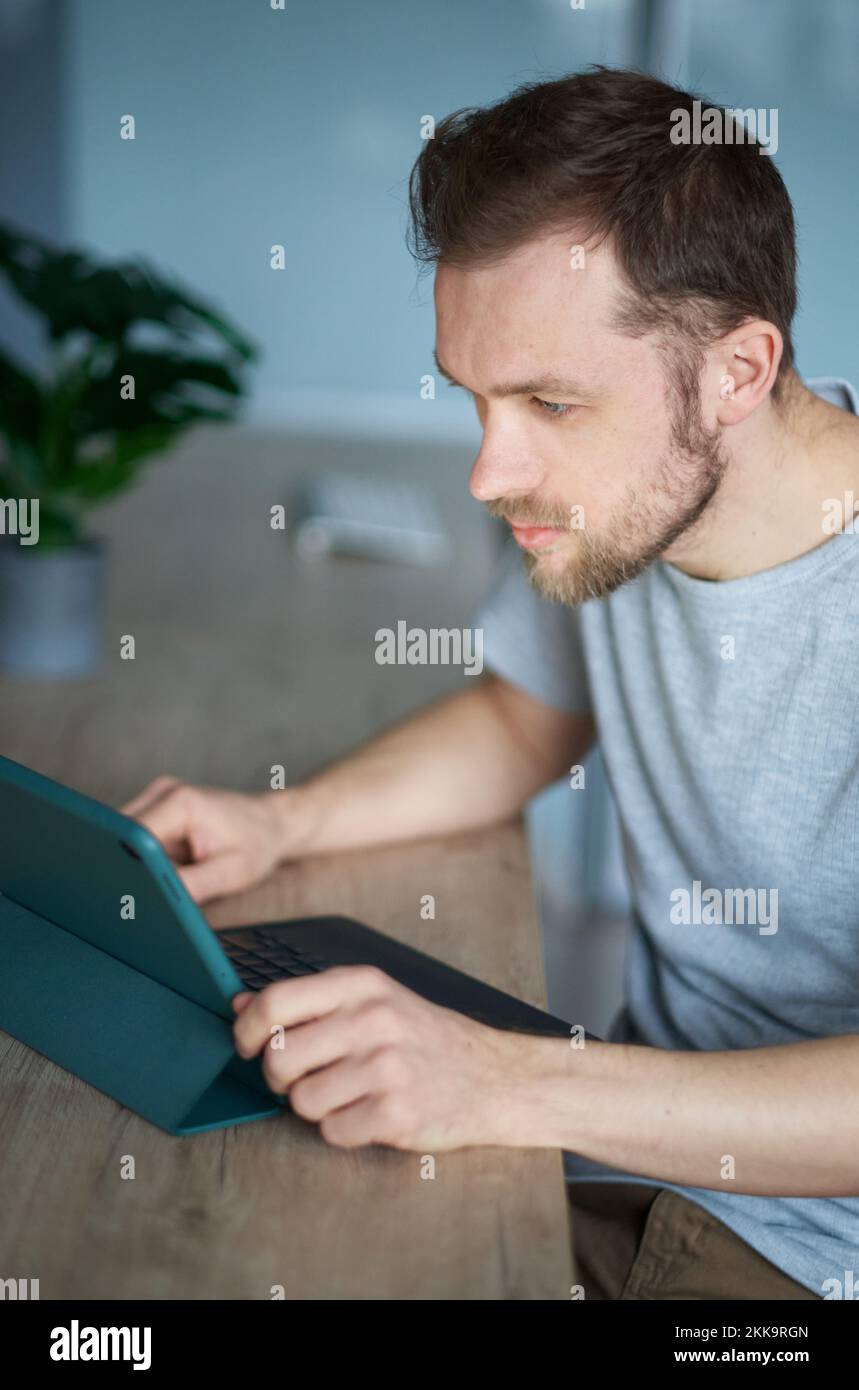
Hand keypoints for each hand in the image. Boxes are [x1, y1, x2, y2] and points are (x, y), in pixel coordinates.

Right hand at [121, 776, 292, 902]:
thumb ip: (188, 887)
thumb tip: (152, 902)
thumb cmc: (257, 844)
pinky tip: (173, 866)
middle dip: (123, 865)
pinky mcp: (158, 808)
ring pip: (123, 838)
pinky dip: (145, 858)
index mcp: (181, 803)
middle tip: (139, 895)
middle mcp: (163, 792)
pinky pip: (136, 838)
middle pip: (119, 835)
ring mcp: (158, 798)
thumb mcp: (229, 875)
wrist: (272, 824)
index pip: (129, 835)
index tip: (120, 889)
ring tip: (171, 875)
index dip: (118, 863)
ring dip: (136, 862)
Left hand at [232, 965, 541, 1150]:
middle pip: (279, 1058)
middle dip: (280, 1078)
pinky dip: (343, 1130)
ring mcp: (387, 1067)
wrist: (490, 1076)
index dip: (247, 1030)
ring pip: (301, 1101)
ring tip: (348, 1094)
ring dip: (315, 1107)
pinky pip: (332, 1132)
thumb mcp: (371, 1000)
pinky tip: (369, 1113)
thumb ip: (306, 1001)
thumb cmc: (422, 1037)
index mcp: (361, 985)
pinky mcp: (397, 1112)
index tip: (248, 1045)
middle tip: (304, 1077)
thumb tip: (239, 1004)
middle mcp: (374, 1020)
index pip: (275, 1002)